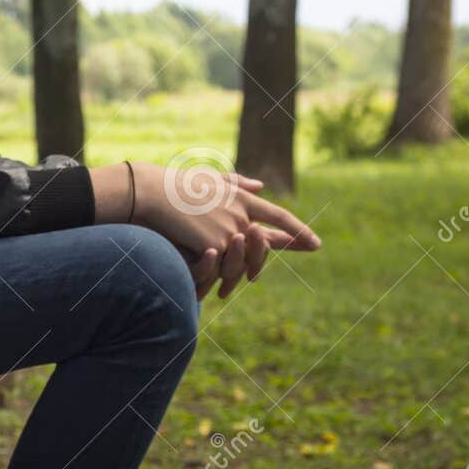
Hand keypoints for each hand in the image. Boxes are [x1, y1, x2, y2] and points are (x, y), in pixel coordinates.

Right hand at [129, 162, 320, 299]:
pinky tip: (211, 287)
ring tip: (225, 287)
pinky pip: (220, 266)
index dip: (298, 231)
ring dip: (233, 271)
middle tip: (270, 269)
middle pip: (262, 244)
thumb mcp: (209, 180)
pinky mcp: (216, 244)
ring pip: (241, 260)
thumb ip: (235, 184)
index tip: (315, 244)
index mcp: (241, 198)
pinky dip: (214, 275)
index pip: (278, 216)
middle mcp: (241, 214)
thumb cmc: (175, 184)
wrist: (152, 192)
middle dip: (267, 258)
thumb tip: (260, 186)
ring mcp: (230, 229)